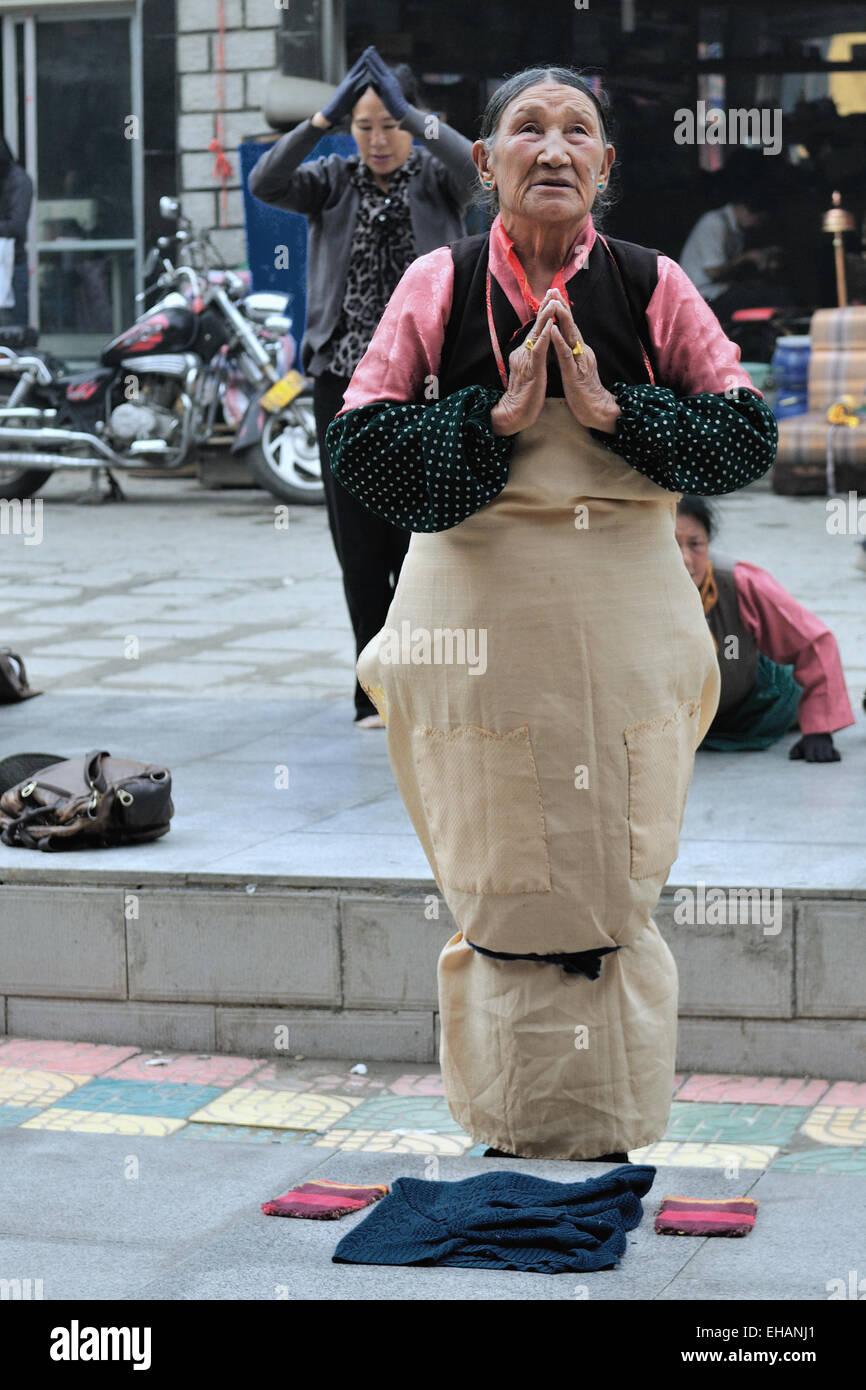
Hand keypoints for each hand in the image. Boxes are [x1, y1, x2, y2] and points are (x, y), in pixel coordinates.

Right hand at [319, 51, 372, 125]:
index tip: (372, 55)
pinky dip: (360, 73)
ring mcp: (347, 83)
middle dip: (365, 57)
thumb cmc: (343, 106)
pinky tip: (366, 68)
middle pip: (358, 66)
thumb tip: (368, 83)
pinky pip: (355, 79)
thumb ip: (361, 89)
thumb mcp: (355, 96)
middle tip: (371, 48)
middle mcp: (349, 80)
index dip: (366, 62)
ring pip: (356, 70)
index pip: (360, 70)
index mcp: (351, 82)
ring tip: (369, 53)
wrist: (332, 112)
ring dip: (363, 62)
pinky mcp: (346, 88)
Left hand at [363, 45, 408, 119]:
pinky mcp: (386, 85)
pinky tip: (366, 61)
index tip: (372, 54)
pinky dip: (371, 67)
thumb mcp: (382, 94)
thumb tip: (370, 80)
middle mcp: (389, 78)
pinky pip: (377, 74)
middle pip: (381, 65)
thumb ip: (376, 86)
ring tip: (367, 51)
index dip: (376, 61)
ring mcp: (388, 81)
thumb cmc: (393, 105)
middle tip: (369, 48)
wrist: (401, 111)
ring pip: (378, 67)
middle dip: (375, 56)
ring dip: (372, 58)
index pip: (382, 69)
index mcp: (389, 80)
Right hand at [489, 299, 563, 434]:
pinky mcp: (532, 370)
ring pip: (537, 334)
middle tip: (552, 290)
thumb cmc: (526, 395)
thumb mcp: (533, 371)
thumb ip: (537, 357)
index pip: (537, 329)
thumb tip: (545, 346)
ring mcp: (527, 360)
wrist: (515, 413)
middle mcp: (524, 352)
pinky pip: (538, 351)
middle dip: (544, 308)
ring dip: (545, 317)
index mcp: (526, 353)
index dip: (544, 313)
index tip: (552, 297)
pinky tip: (551, 326)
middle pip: (536, 326)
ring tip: (553, 301)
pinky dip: (545, 337)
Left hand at [543, 288, 619, 431]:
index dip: (562, 310)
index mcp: (579, 350)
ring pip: (570, 335)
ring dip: (562, 318)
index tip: (553, 294)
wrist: (597, 410)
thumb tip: (562, 342)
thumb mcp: (575, 368)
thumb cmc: (583, 391)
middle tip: (553, 289)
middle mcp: (581, 351)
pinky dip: (559, 340)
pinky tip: (552, 329)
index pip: (570, 327)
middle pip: (571, 325)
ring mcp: (579, 361)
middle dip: (562, 306)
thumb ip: (569, 354)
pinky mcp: (574, 373)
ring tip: (553, 302)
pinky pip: (566, 354)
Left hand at [789, 732, 840, 762]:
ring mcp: (826, 747)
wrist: (817, 731)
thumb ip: (793, 752)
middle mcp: (818, 746)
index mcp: (809, 746)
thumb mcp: (798, 745)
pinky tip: (831, 757)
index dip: (810, 759)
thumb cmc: (806, 742)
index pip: (810, 758)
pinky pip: (837, 757)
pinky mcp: (833, 748)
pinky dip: (834, 758)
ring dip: (826, 760)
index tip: (810, 758)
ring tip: (823, 758)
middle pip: (820, 759)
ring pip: (828, 758)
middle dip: (819, 760)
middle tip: (817, 758)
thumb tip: (791, 758)